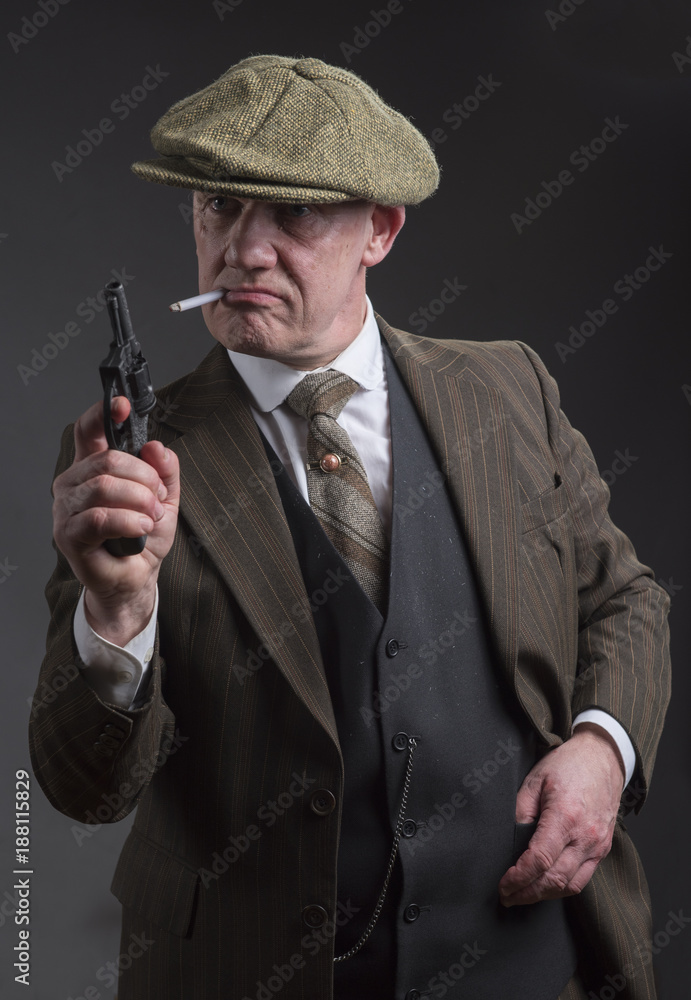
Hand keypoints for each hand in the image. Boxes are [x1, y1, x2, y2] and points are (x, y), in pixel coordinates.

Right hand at [52, 396, 179, 644]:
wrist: (136, 578)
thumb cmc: (143, 538)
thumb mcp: (165, 498)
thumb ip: (165, 469)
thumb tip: (156, 446)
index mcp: (92, 467)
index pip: (89, 430)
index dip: (103, 413)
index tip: (123, 406)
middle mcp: (73, 483)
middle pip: (108, 459)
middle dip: (144, 477)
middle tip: (159, 498)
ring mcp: (67, 508)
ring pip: (104, 486)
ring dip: (139, 500)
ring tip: (152, 516)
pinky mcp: (68, 535)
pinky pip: (99, 517)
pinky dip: (128, 520)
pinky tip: (142, 527)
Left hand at [498, 723, 625, 905]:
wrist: (603, 758)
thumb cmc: (567, 765)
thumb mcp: (535, 780)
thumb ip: (520, 812)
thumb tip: (510, 841)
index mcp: (566, 816)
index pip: (540, 860)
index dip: (519, 878)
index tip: (503, 884)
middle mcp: (585, 835)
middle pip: (555, 880)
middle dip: (527, 893)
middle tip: (507, 896)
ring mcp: (598, 844)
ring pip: (571, 885)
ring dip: (544, 895)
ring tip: (522, 895)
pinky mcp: (603, 848)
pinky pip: (583, 878)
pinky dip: (562, 886)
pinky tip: (545, 885)